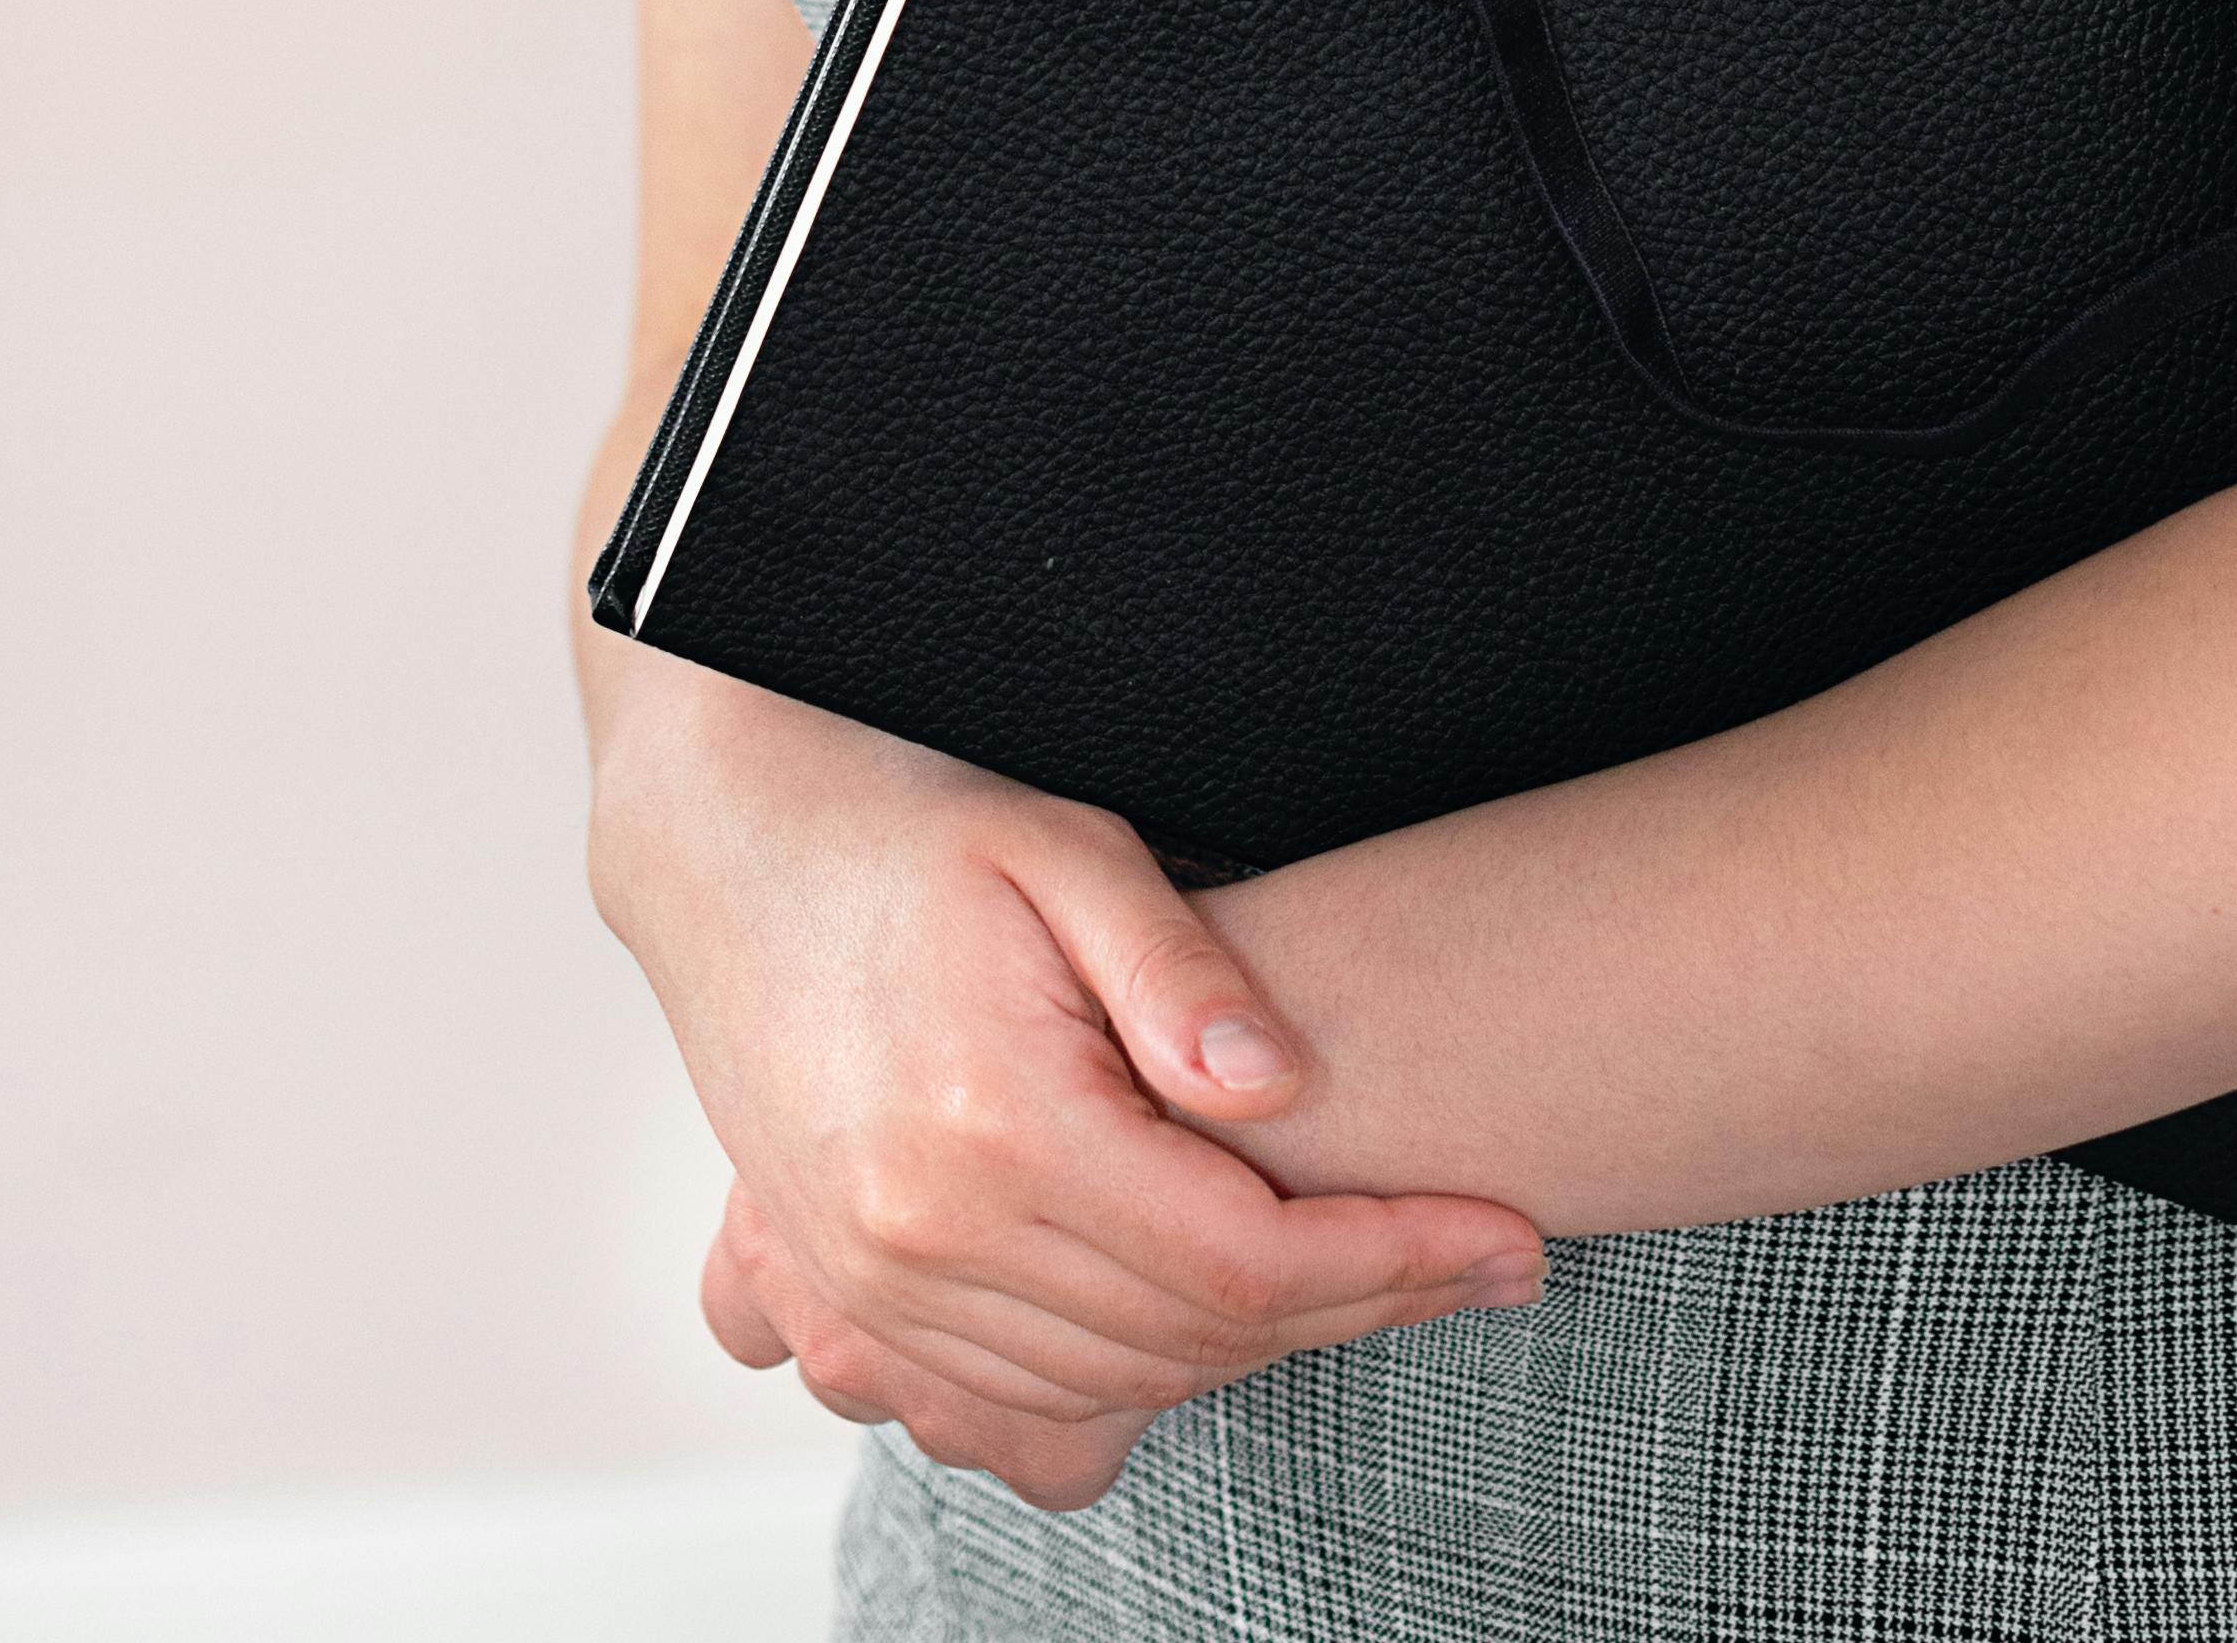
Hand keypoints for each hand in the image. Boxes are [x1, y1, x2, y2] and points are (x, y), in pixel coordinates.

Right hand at [586, 656, 1547, 1496]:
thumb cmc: (915, 828)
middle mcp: (917, 1231)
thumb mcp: (1068, 847)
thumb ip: (1182, 969)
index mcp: (993, 1123)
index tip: (1505, 1236)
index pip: (1243, 1263)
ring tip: (1370, 1278)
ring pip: (1108, 1389)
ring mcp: (866, 1280)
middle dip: (1361, 1308)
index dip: (1396, 1262)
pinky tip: (1200, 1332)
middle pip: (1192, 1340)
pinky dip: (1115, 1395)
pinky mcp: (838, 1294)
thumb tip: (1278, 1079)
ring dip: (1252, 1353)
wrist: (731, 845)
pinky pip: (998, 1407)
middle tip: (1478, 1257)